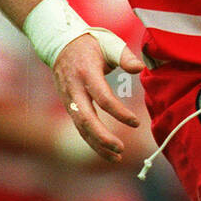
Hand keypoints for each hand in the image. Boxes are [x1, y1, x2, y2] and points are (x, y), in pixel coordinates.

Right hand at [51, 34, 143, 161]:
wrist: (60, 43)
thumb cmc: (91, 44)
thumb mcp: (109, 43)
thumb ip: (125, 56)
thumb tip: (139, 68)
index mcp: (87, 73)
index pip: (103, 98)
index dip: (119, 113)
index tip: (136, 123)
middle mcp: (75, 89)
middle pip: (86, 119)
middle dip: (103, 137)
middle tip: (121, 149)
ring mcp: (69, 99)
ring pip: (81, 127)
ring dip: (97, 144)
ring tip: (116, 157)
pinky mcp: (69, 105)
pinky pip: (80, 126)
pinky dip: (92, 141)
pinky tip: (106, 152)